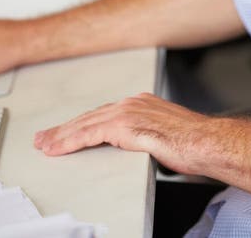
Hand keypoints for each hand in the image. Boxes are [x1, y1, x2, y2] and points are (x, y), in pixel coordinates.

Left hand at [35, 93, 206, 174]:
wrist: (205, 141)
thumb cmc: (193, 143)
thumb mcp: (164, 135)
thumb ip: (146, 136)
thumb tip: (140, 148)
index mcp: (141, 103)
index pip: (103, 114)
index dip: (81, 124)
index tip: (65, 132)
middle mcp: (133, 103)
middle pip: (90, 116)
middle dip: (65, 128)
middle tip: (44, 138)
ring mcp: (128, 112)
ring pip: (85, 124)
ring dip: (61, 135)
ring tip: (44, 144)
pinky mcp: (125, 125)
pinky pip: (90, 134)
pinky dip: (71, 141)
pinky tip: (58, 148)